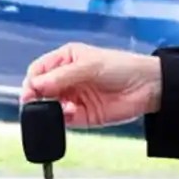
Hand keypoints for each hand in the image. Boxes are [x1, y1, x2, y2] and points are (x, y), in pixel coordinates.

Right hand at [21, 43, 162, 127]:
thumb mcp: (90, 66)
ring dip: (51, 109)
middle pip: (40, 90)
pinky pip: (64, 119)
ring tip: (62, 107)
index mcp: (66, 59)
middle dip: (37, 97)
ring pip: (49, 106)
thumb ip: (62, 76)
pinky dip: (63, 118)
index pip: (39, 70)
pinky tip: (72, 112)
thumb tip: (35, 85)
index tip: (31, 91)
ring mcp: (73, 98)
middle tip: (36, 103)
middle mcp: (66, 79)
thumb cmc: (121, 67)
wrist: (147, 87)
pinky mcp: (82, 116)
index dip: (32, 81)